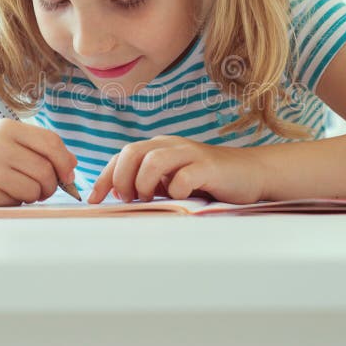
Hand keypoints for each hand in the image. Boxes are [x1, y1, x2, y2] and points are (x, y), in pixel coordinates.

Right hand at [0, 120, 76, 205]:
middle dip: (51, 185)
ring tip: (22, 191)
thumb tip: (72, 164)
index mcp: (8, 128)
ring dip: (35, 195)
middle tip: (44, 189)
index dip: (65, 162)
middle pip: (45, 169)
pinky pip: (16, 201)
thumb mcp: (7, 141)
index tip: (67, 176)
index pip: (51, 142)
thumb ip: (39, 148)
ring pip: (34, 188)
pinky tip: (3, 194)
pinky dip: (17, 202)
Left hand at [87, 135, 265, 204]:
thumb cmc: (208, 181)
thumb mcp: (173, 180)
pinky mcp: (208, 166)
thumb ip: (149, 183)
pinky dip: (175, 190)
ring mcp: (190, 154)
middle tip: (126, 199)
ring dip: (143, 183)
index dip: (105, 177)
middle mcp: (171, 145)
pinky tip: (180, 198)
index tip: (94, 199)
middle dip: (121, 178)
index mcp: (159, 147)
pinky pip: (183, 177)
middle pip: (132, 152)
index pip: (122, 155)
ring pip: (152, 160)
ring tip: (149, 199)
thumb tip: (118, 198)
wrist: (250, 173)